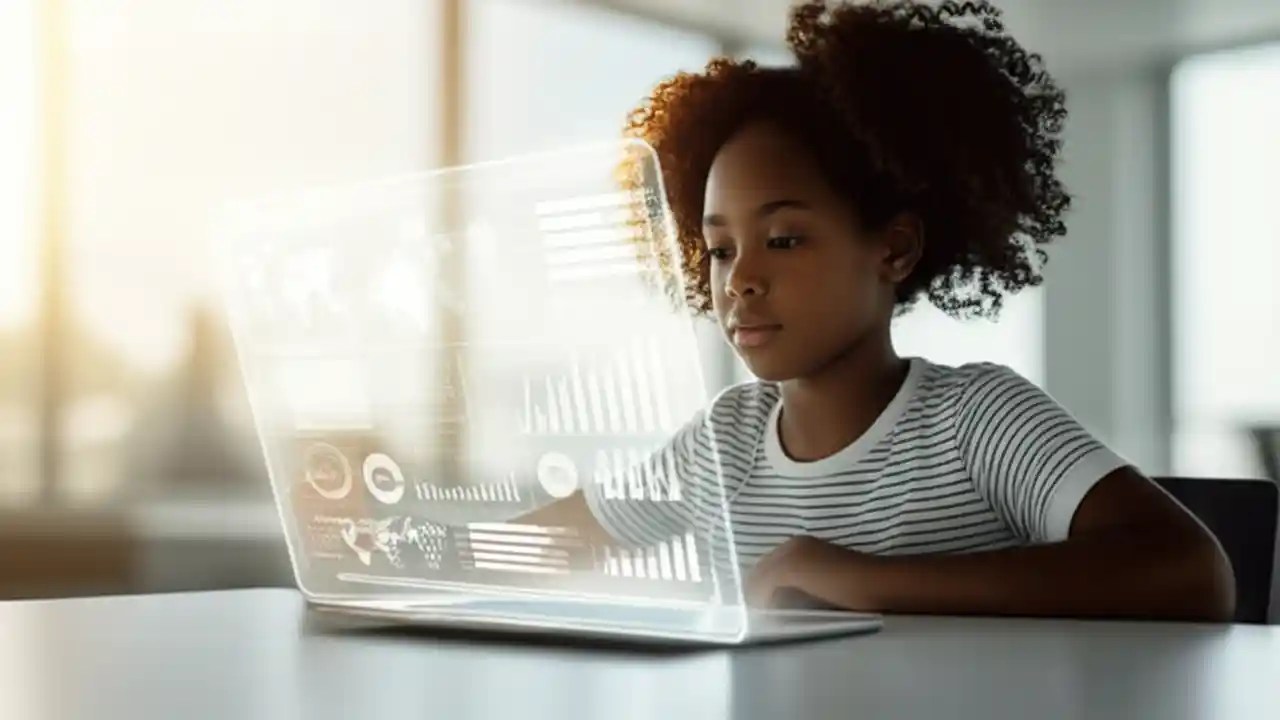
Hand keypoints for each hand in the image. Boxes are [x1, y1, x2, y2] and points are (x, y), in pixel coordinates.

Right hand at [745, 535, 873, 608]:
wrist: (881, 587)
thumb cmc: (838, 580)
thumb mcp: (794, 570)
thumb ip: (766, 578)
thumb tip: (753, 597)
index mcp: (789, 547)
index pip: (757, 571)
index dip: (751, 593)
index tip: (753, 615)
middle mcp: (799, 550)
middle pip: (768, 576)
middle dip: (762, 596)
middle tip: (764, 619)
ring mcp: (815, 564)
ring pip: (783, 585)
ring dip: (777, 601)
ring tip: (779, 619)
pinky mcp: (828, 580)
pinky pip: (799, 591)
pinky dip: (792, 603)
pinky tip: (798, 613)